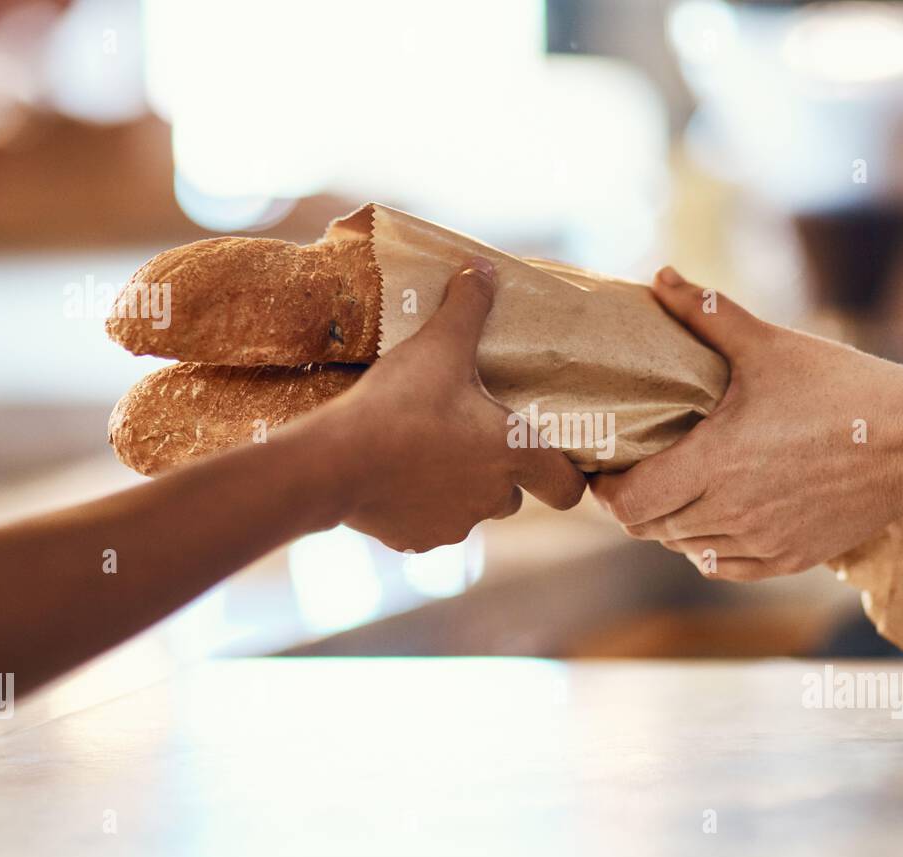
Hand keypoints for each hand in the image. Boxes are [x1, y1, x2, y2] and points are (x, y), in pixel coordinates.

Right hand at [285, 258, 584, 550]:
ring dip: (454, 488)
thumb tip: (484, 269)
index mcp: (513, 454)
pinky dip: (414, 507)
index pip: (567, 487)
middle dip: (495, 472)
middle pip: (511, 494)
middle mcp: (492, 499)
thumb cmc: (400, 404)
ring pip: (466, 510)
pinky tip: (389, 477)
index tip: (553, 463)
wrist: (335, 463)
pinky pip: (423, 525)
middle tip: (465, 436)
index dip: (566, 477)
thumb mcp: (438, 345)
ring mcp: (453, 526)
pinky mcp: (413, 542)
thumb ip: (467, 307)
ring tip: (420, 451)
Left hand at [590, 267, 902, 579]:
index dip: (608, 489)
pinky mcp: (790, 559)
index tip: (608, 466)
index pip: (631, 502)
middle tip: (635, 471)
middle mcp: (733, 512)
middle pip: (650, 528)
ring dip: (669, 523)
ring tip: (673, 488)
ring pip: (685, 548)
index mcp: (717, 463)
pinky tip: (712, 516)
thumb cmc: (844, 388)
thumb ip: (707, 313)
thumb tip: (659, 275)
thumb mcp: (770, 345)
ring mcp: (763, 542)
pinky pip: (724, 565)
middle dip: (633, 503)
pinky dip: (707, 546)